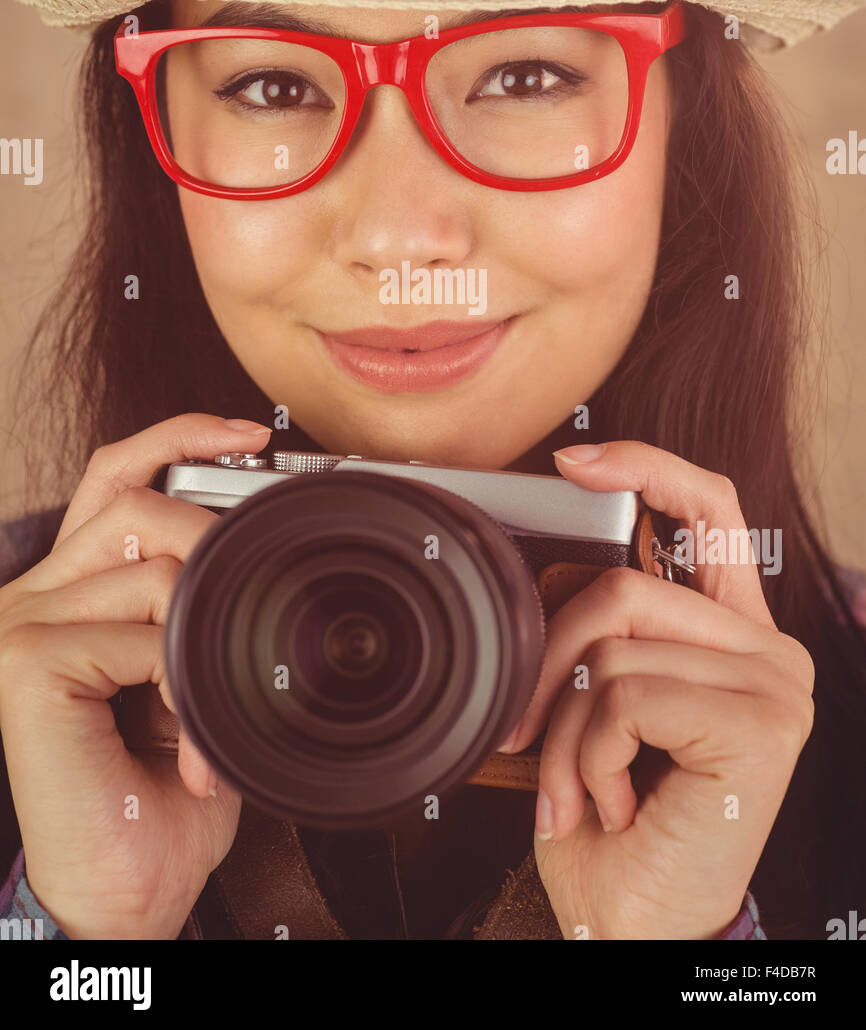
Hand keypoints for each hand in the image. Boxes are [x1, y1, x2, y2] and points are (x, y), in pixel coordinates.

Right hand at [0, 412, 271, 939]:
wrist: (127, 892)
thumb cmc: (159, 794)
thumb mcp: (192, 677)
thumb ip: (194, 606)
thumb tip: (245, 542)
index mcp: (68, 591)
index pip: (112, 477)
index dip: (178, 434)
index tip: (253, 434)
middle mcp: (32, 597)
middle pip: (134, 502)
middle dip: (212, 538)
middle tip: (251, 605)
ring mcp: (20, 625)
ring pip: (151, 563)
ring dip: (206, 640)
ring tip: (214, 715)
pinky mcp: (26, 661)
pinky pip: (145, 632)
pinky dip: (188, 687)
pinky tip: (190, 749)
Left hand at [499, 440, 813, 940]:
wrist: (633, 924)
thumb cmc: (615, 821)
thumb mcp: (604, 707)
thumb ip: (605, 636)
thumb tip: (552, 568)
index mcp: (731, 636)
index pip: (711, 510)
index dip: (646, 465)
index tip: (574, 461)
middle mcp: (769, 652)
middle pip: (624, 584)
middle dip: (548, 656)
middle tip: (524, 730)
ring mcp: (774, 687)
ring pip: (614, 643)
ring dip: (567, 729)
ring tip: (583, 789)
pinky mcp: (762, 726)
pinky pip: (627, 695)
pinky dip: (592, 754)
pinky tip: (619, 803)